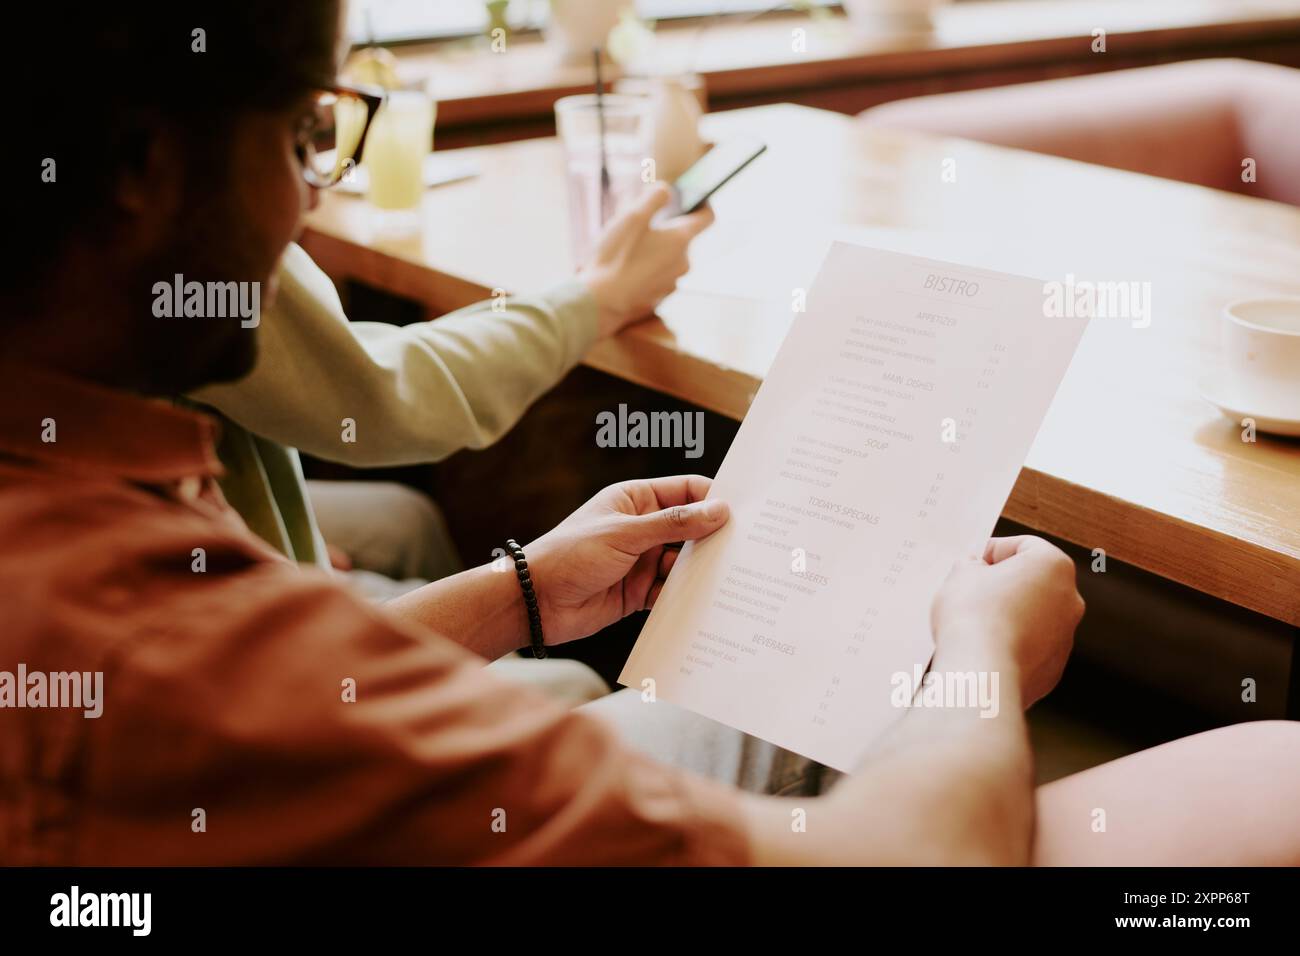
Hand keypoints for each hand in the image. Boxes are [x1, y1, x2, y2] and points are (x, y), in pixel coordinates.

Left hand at [524, 475, 728, 645]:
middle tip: (750, 548)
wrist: (535, 601)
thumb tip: (719, 511)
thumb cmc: (571, 554)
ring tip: (735, 578)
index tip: (746, 511)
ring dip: (703, 571)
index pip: (685, 491)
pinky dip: (686, 597)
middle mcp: (642, 528)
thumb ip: (673, 524)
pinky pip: (671, 593)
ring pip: (684, 563)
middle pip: (690, 529)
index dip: (714, 499)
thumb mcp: (625, 533)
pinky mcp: (638, 593)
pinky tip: (709, 603)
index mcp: (636, 500)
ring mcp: (641, 561)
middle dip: (715, 538)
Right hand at [578, 182, 714, 337]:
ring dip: (654, 249)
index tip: (692, 199)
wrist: (601, 303)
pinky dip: (647, 268)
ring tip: (626, 249)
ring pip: (668, 257)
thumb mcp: (632, 217)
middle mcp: (683, 263)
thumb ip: (654, 197)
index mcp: (681, 240)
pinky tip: (625, 269)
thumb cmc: (616, 257)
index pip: (707, 218)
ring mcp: (672, 282)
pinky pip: (657, 275)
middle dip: (664, 228)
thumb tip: (667, 190)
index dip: (702, 204)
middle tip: (638, 225)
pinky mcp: (659, 297)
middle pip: (681, 238)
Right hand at [930, 536, 1082, 706]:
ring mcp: (1065, 636)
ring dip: (1009, 614)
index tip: (973, 562)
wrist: (982, 673)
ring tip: (975, 623)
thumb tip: (974, 569)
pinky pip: (1031, 646)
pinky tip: (985, 647)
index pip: (1024, 545)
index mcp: (1053, 566)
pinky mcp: (1054, 666)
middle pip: (1033, 581)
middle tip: (971, 591)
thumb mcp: (961, 574)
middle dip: (1003, 584)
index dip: (993, 550)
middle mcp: (1069, 599)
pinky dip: (1012, 644)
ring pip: (1034, 615)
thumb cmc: (973, 617)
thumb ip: (972, 564)